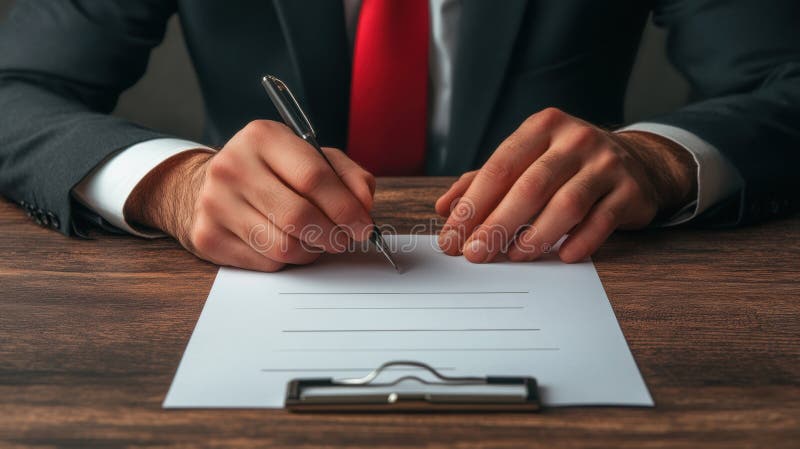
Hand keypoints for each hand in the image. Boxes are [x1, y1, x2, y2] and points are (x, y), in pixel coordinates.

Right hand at [124, 120, 375, 271]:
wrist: (204, 185)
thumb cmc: (271, 172)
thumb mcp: (309, 157)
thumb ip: (346, 175)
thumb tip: (364, 205)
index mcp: (262, 137)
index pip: (314, 177)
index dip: (346, 208)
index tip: (363, 226)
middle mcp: (233, 166)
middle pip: (299, 216)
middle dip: (333, 234)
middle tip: (345, 240)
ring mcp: (216, 202)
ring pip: (283, 246)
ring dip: (311, 250)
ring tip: (315, 239)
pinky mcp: (208, 236)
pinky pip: (265, 262)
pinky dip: (287, 260)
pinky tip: (285, 242)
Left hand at [435, 108, 696, 262]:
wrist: (638, 162)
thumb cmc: (568, 164)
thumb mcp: (526, 161)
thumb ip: (483, 181)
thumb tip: (445, 208)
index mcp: (542, 128)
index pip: (499, 168)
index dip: (472, 204)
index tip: (452, 235)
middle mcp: (575, 139)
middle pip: (530, 187)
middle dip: (497, 224)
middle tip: (475, 253)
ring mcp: (606, 163)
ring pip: (566, 204)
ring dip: (536, 235)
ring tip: (515, 256)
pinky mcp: (630, 190)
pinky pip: (602, 221)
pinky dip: (580, 242)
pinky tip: (561, 256)